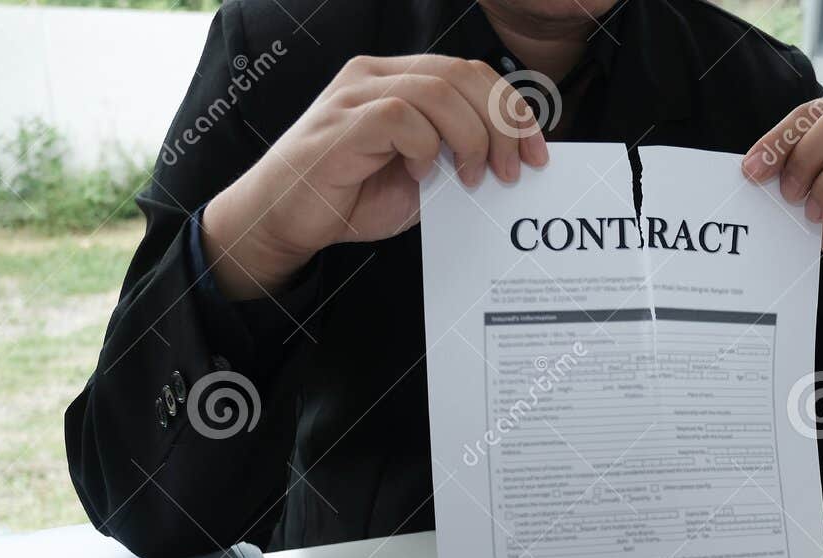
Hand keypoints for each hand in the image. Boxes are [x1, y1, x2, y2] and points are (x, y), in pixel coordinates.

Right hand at [202, 55, 548, 299]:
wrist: (285, 219)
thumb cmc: (350, 197)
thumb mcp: (419, 176)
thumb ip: (455, 156)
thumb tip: (511, 160)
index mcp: (396, 78)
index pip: (470, 72)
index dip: (512, 109)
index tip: (538, 153)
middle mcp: (375, 75)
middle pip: (462, 74)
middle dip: (502, 124)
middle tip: (513, 170)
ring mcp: (355, 95)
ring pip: (437, 91)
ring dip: (470, 138)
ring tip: (472, 177)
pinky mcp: (341, 123)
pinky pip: (400, 116)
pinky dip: (424, 146)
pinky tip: (423, 175)